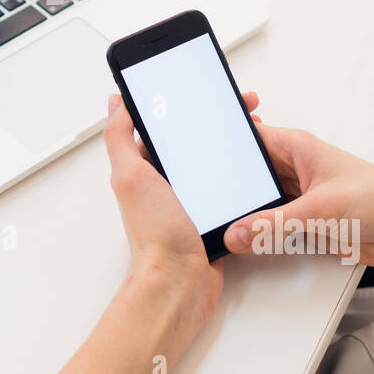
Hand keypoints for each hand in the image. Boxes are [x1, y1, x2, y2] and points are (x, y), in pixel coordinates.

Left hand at [103, 93, 264, 322]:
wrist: (179, 282)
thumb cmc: (155, 235)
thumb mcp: (130, 175)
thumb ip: (119, 138)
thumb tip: (117, 103)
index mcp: (145, 167)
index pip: (165, 125)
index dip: (185, 105)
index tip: (208, 92)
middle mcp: (165, 182)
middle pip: (194, 140)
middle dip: (219, 122)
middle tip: (246, 111)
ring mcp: (190, 199)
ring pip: (214, 162)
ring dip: (234, 147)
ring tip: (257, 134)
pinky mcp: (211, 215)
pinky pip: (228, 189)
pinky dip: (241, 177)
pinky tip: (256, 168)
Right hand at [224, 113, 373, 269]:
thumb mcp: (320, 209)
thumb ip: (275, 224)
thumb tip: (239, 232)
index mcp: (298, 147)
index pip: (251, 135)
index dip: (226, 139)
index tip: (201, 150)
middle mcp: (296, 168)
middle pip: (250, 172)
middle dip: (233, 185)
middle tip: (209, 198)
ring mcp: (299, 194)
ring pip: (260, 200)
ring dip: (248, 211)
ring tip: (224, 220)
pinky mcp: (304, 218)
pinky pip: (272, 223)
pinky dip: (261, 231)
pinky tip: (247, 238)